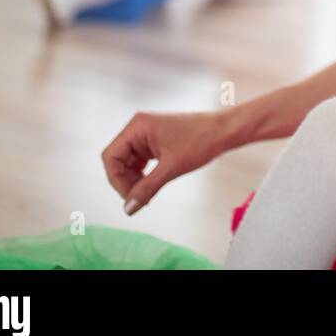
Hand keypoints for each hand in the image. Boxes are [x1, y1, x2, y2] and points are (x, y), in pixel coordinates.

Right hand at [101, 111, 228, 214]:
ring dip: (134, 179)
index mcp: (137, 126)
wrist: (225, 131)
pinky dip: (143, 174)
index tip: (130, 197)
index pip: (111, 156)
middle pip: (118, 160)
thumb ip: (147, 188)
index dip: (116, 180)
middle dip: (126, 181)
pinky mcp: (156, 140)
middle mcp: (139, 127)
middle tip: (140, 199)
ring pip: (129, 161)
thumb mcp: (171, 168)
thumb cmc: (201, 142)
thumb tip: (128, 209)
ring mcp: (147, 133)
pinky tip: (152, 185)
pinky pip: (140, 159)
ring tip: (147, 194)